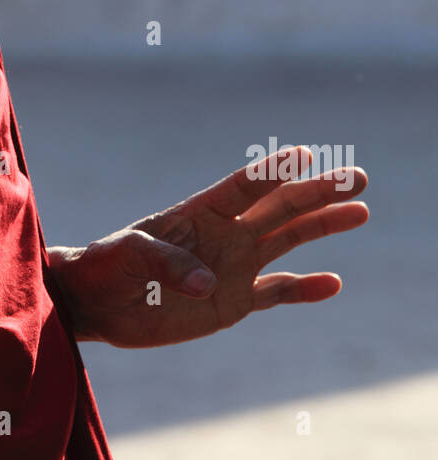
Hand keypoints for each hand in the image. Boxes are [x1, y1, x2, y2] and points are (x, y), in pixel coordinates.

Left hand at [50, 147, 368, 347]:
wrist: (98, 304)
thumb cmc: (107, 266)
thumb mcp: (129, 256)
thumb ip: (166, 263)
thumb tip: (208, 284)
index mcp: (199, 212)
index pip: (243, 187)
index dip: (272, 171)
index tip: (303, 155)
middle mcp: (225, 234)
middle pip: (279, 208)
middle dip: (317, 192)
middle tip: (356, 177)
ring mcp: (234, 266)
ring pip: (288, 241)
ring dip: (323, 226)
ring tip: (360, 210)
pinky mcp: (235, 301)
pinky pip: (278, 292)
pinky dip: (305, 288)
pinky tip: (333, 282)